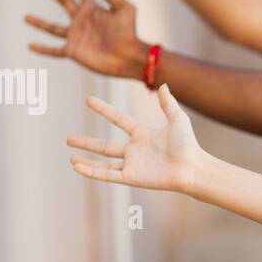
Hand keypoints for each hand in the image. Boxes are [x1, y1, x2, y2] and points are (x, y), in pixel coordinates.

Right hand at [27, 0, 146, 77]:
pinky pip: (54, 51)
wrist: (128, 57)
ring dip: (39, 23)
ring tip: (25, 17)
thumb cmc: (129, 33)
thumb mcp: (125, 9)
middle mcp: (82, 20)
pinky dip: (42, 49)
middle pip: (64, 1)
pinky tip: (30, 46)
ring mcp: (76, 36)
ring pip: (53, 28)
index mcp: (93, 8)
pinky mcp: (73, 51)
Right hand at [69, 84, 204, 193]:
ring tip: (71, 156)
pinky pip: (107, 175)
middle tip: (69, 139)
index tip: (88, 100)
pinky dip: (92, 171)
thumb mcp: (178, 119)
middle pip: (105, 145)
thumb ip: (168, 103)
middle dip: (87, 142)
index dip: (104, 109)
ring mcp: (132, 164)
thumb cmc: (189, 145)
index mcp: (143, 134)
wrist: (193, 168)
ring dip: (86, 160)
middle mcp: (135, 150)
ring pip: (103, 162)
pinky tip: (77, 167)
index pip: (118, 119)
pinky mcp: (131, 177)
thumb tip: (163, 84)